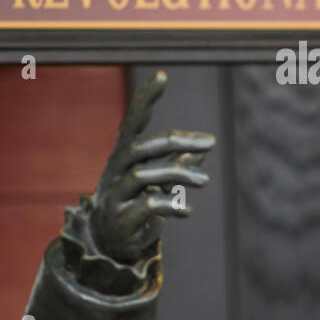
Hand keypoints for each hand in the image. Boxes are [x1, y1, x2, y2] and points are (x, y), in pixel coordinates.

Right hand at [89, 71, 214, 264]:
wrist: (109, 245)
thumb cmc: (135, 205)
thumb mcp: (156, 182)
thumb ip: (177, 165)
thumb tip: (201, 149)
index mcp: (124, 155)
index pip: (132, 121)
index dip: (145, 99)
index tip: (162, 75)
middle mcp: (116, 170)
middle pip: (143, 147)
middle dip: (178, 141)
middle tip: (211, 142)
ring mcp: (115, 194)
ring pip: (145, 176)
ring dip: (180, 175)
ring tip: (206, 181)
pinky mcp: (121, 219)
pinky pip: (149, 205)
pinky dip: (173, 204)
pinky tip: (188, 210)